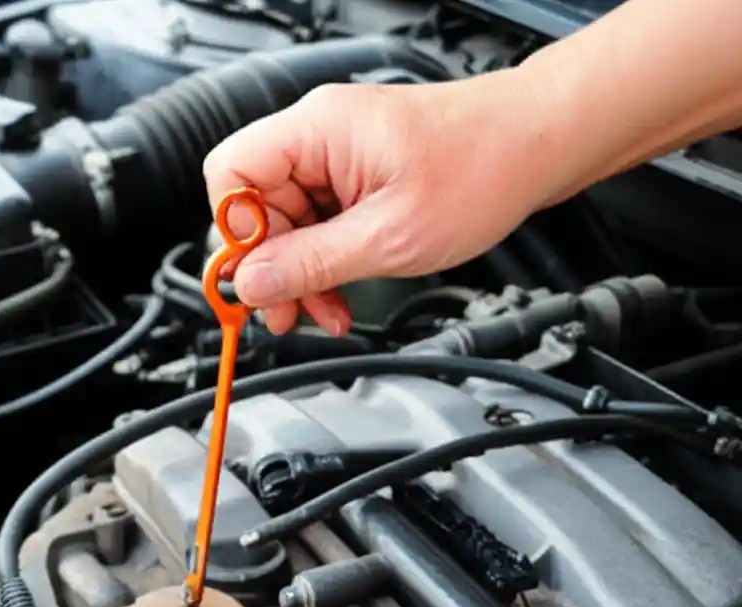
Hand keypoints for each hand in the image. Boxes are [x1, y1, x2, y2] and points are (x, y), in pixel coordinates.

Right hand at [202, 69, 553, 334]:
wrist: (540, 143)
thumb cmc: (484, 167)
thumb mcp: (390, 237)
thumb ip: (311, 263)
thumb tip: (252, 284)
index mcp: (317, 129)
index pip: (230, 175)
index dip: (234, 234)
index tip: (253, 280)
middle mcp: (318, 133)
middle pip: (255, 205)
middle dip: (273, 266)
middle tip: (287, 313)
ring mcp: (336, 152)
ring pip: (286, 221)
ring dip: (302, 271)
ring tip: (325, 310)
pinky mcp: (355, 171)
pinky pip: (317, 219)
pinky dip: (326, 259)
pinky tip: (341, 290)